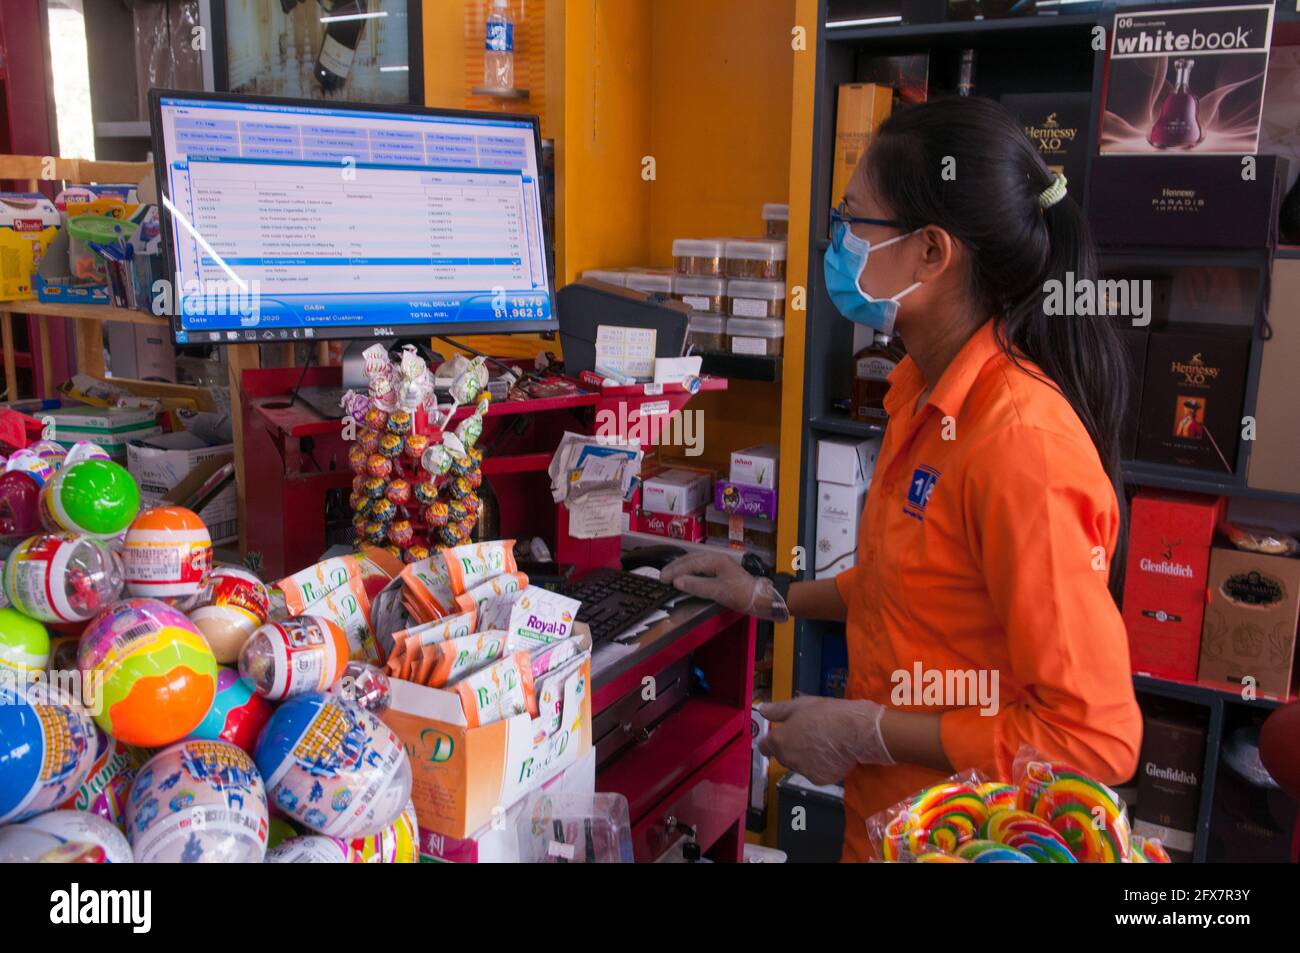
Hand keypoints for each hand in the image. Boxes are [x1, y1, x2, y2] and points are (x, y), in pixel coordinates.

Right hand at [660, 552, 787, 620]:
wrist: (763, 598)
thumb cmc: (742, 595)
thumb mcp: (718, 592)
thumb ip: (697, 585)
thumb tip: (677, 581)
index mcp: (715, 560)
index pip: (689, 563)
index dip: (674, 571)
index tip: (662, 579)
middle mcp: (716, 558)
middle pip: (691, 559)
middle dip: (675, 567)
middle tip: (662, 577)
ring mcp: (719, 563)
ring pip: (695, 562)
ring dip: (681, 568)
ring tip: (670, 576)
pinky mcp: (722, 570)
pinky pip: (701, 567)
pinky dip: (690, 571)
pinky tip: (685, 577)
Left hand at [758, 696, 892, 784]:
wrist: (856, 732)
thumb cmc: (827, 714)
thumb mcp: (800, 705)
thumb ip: (777, 710)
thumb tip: (762, 710)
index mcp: (779, 740)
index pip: (764, 746)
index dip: (770, 741)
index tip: (780, 736)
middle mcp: (787, 759)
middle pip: (782, 756)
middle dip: (791, 748)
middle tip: (808, 735)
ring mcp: (803, 771)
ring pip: (799, 766)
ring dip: (805, 758)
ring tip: (823, 743)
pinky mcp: (819, 780)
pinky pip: (815, 773)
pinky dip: (821, 767)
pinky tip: (832, 754)